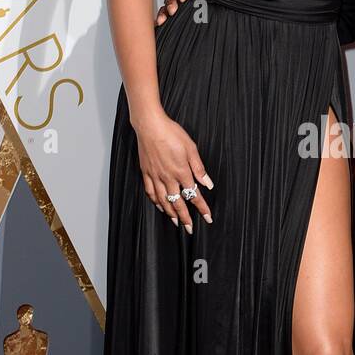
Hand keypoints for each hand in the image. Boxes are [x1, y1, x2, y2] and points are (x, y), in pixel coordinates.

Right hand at [132, 105, 212, 229]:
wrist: (150, 126)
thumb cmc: (171, 133)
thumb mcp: (191, 148)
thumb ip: (199, 169)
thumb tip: (208, 184)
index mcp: (182, 172)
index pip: (194, 195)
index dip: (202, 208)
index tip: (208, 218)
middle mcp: (168, 178)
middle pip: (178, 203)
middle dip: (185, 218)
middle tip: (190, 229)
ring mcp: (156, 176)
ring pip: (164, 201)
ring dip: (171, 214)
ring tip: (176, 222)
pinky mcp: (146, 173)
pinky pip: (151, 192)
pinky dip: (156, 202)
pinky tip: (160, 206)